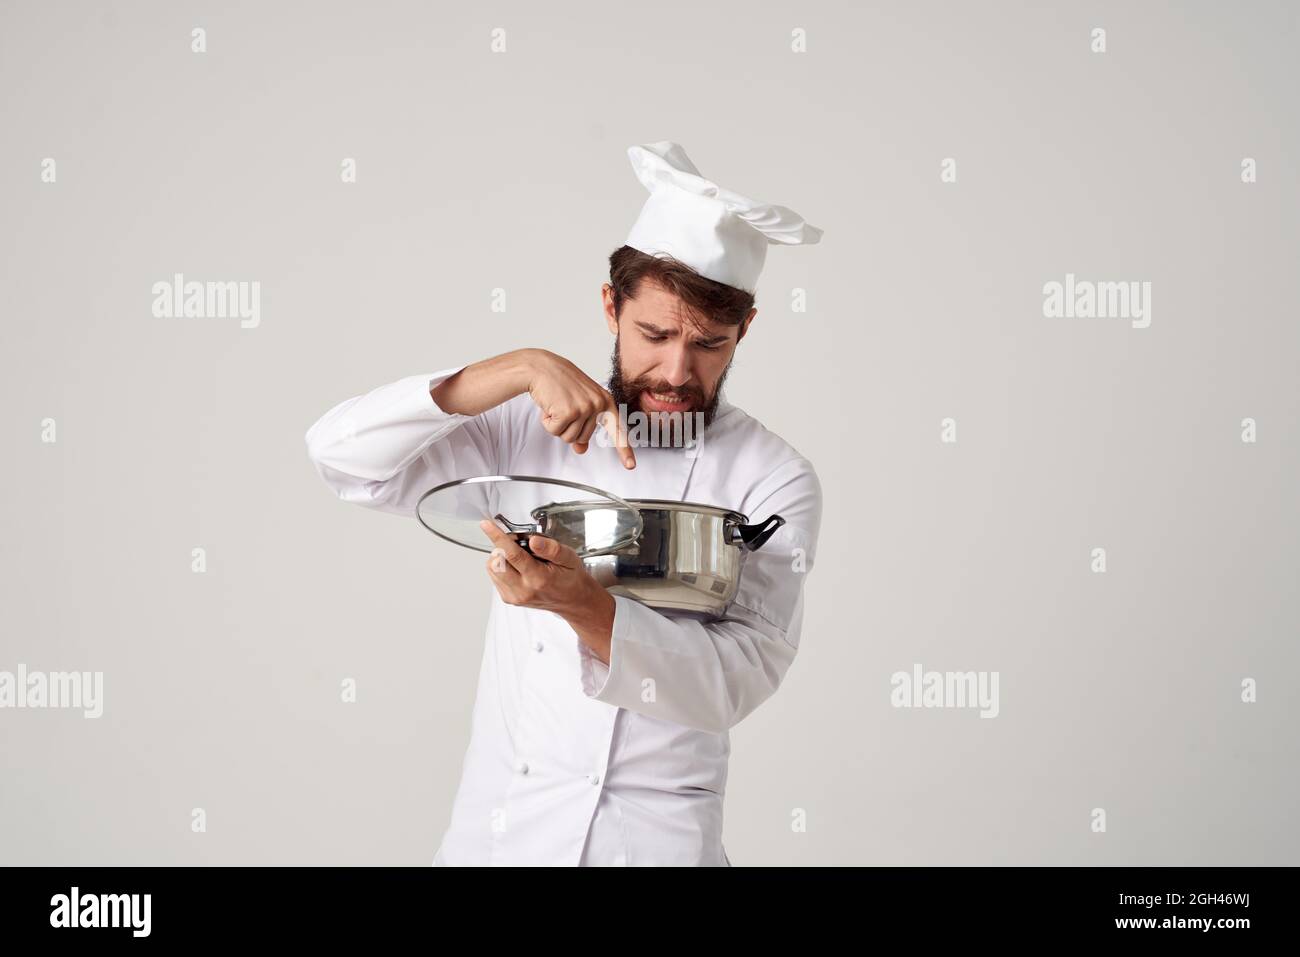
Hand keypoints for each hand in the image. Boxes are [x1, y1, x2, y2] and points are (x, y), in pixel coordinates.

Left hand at [480, 519, 614, 661]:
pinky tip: (517, 567)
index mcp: (539, 578)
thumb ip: (551, 548)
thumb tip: (534, 540)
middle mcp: (524, 590)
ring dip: (500, 557)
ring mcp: (515, 596)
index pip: (512, 555)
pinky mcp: (509, 599)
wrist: (572, 600)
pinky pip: (495, 577)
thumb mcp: (569, 558)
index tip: (486, 525)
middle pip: (497, 562)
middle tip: (518, 544)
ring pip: (493, 569)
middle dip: (501, 547)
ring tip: (519, 557)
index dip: (497, 537)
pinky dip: (501, 567)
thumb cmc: (570, 577)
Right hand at [525, 351, 635, 468]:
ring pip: (569, 437)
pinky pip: (555, 431)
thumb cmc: (559, 382)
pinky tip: (549, 406)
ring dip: (557, 425)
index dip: (624, 449)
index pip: (617, 428)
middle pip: (582, 437)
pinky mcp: (569, 411)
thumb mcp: (576, 403)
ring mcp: (585, 407)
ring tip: (556, 405)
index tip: (631, 466)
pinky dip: (547, 422)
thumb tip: (581, 449)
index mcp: (605, 400)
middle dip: (568, 427)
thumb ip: (582, 426)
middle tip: (563, 406)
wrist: (541, 367)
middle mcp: (598, 404)